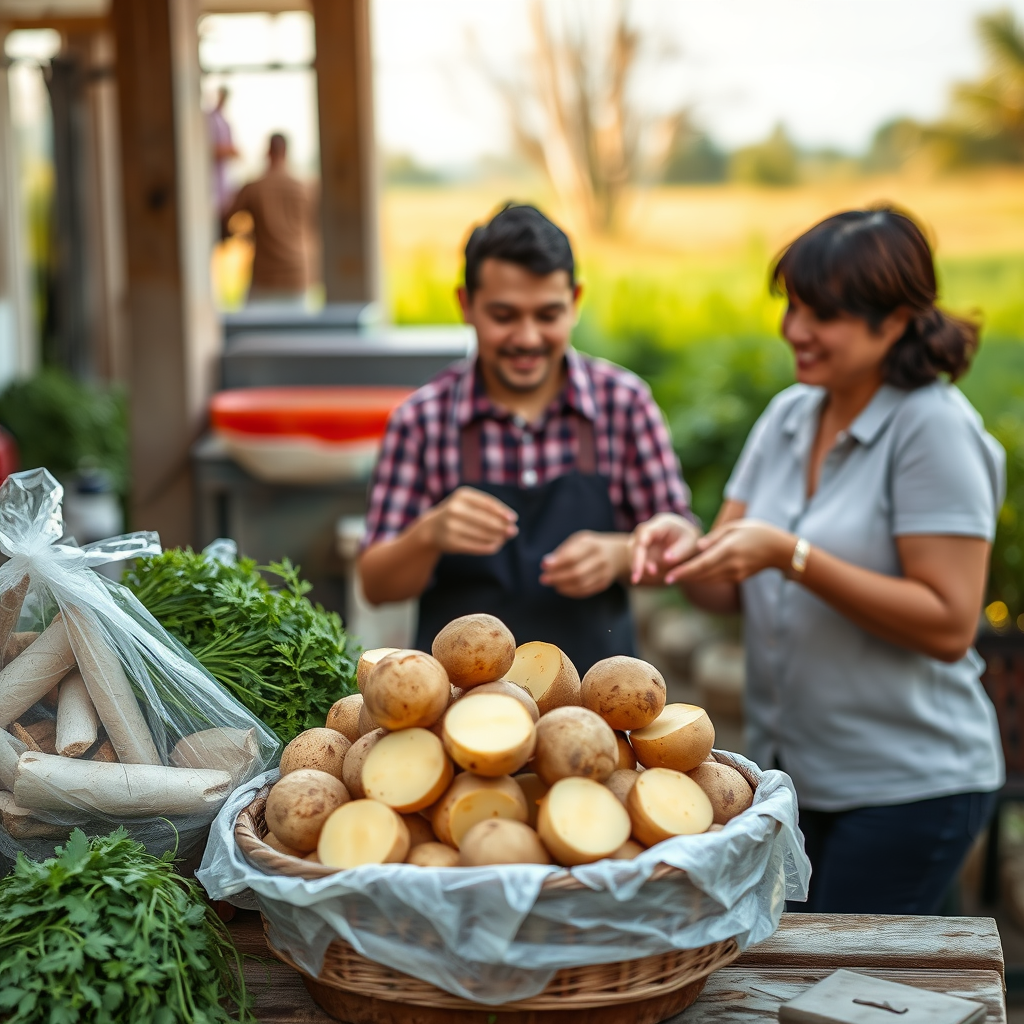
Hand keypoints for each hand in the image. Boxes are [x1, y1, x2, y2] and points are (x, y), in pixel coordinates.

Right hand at [424, 487, 518, 555]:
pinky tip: (496, 546)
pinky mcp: (451, 542)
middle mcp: (454, 509)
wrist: (432, 528)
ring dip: (497, 537)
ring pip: (482, 534)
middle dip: (502, 526)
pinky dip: (488, 546)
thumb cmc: (458, 513)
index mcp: (461, 495)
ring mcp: (451, 526)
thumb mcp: (468, 503)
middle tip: (514, 531)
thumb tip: (511, 521)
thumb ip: (488, 509)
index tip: (514, 518)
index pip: (486, 503)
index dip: (501, 511)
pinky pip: (475, 546)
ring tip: (505, 538)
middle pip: (485, 519)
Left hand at [539, 531, 629, 597]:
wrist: (618, 554)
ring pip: (580, 584)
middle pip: (576, 572)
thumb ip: (564, 550)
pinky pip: (585, 591)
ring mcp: (604, 573)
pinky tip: (561, 588)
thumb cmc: (591, 546)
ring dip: (562, 586)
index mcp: (593, 545)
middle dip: (557, 577)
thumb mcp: (580, 540)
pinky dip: (570, 591)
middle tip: (543, 578)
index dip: (557, 563)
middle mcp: (601, 559)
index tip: (543, 565)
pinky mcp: (604, 584)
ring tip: (552, 583)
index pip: (573, 556)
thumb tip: (547, 563)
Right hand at [629, 513, 701, 584]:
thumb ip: (680, 550)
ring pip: (634, 553)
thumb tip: (665, 559)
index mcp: (661, 523)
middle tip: (635, 580)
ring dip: (639, 566)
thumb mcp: (691, 543)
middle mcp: (649, 529)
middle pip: (635, 544)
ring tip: (654, 574)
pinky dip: (643, 568)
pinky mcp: (644, 550)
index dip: (639, 552)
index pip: (643, 534)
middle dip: (635, 562)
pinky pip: (639, 559)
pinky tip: (653, 573)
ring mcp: (644, 540)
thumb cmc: (693, 540)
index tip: (642, 569)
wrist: (692, 542)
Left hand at [667, 519, 794, 584]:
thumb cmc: (757, 532)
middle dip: (683, 578)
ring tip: (674, 577)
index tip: (669, 576)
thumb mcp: (735, 527)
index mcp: (729, 549)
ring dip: (691, 580)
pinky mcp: (737, 578)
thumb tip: (697, 547)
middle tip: (665, 578)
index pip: (702, 564)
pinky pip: (716, 580)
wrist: (780, 550)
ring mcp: (735, 574)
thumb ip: (715, 537)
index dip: (684, 571)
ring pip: (708, 580)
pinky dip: (703, 579)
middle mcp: (731, 565)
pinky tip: (692, 575)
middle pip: (702, 575)